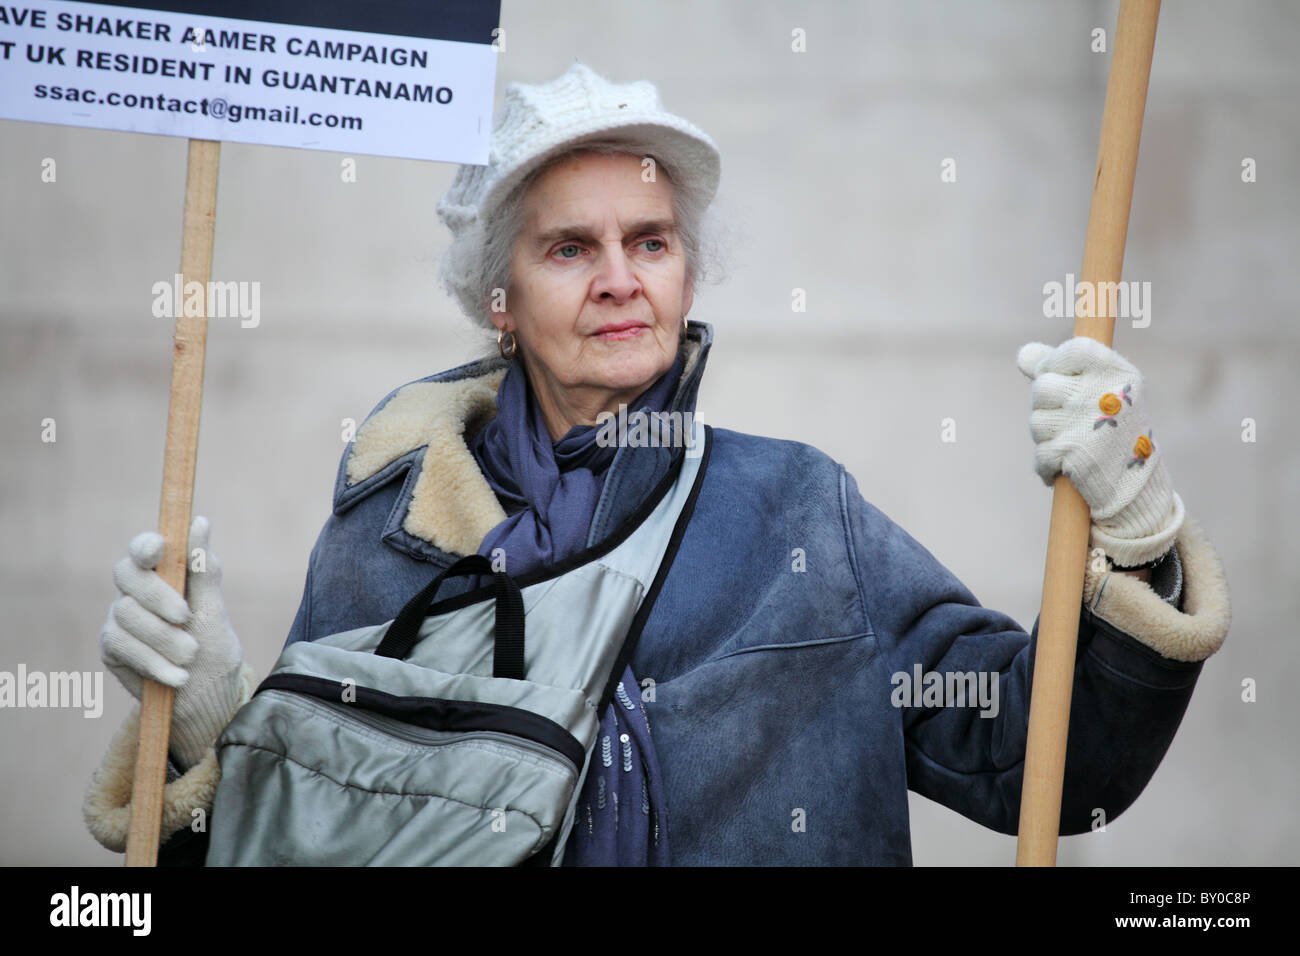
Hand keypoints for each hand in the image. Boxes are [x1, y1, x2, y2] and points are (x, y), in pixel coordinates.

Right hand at [99, 515, 244, 768]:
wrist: (206, 697)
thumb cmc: (214, 648)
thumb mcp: (215, 611)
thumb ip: (205, 570)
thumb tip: (200, 522)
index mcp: (165, 575)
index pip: (144, 548)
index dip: (146, 545)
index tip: (159, 550)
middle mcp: (136, 592)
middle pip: (127, 575)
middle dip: (157, 595)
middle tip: (186, 617)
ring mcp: (120, 619)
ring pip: (126, 613)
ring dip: (164, 637)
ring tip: (191, 655)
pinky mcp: (112, 648)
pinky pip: (122, 645)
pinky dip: (154, 662)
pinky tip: (178, 676)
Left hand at [1017, 336, 1184, 566]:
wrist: (1136, 486)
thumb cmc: (1113, 432)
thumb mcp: (1097, 391)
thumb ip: (1058, 367)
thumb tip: (1023, 354)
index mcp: (1117, 372)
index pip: (1070, 350)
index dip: (1054, 364)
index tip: (1061, 381)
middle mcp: (1104, 392)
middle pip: (1042, 387)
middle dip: (1046, 408)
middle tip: (1070, 422)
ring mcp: (1088, 421)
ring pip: (1036, 421)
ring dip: (1047, 438)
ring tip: (1073, 445)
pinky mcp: (1074, 450)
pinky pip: (1040, 453)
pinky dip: (1048, 465)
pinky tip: (1066, 467)